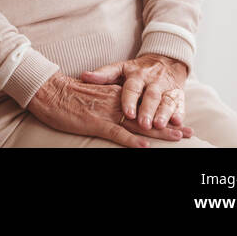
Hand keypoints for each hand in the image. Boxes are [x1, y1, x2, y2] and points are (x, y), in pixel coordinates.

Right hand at [26, 73, 192, 147]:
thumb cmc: (65, 94)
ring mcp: (106, 113)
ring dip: (159, 132)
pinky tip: (145, 145)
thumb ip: (105, 99)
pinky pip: (117, 133)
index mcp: (114, 94)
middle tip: (188, 132)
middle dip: (168, 124)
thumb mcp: (90, 93)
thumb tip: (117, 106)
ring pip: (138, 124)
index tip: (178, 120)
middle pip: (147, 114)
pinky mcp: (96, 122)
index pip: (143, 104)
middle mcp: (115, 102)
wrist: (48, 90)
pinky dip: (132, 140)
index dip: (162, 113)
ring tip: (178, 138)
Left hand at [80, 54, 189, 133]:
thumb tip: (84, 76)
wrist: (165, 61)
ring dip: (164, 113)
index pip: (132, 88)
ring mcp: (167, 88)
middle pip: (151, 96)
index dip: (130, 100)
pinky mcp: (179, 95)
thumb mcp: (120, 69)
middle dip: (148, 110)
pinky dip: (180, 112)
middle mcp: (152, 81)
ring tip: (159, 125)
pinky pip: (181, 104)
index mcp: (136, 75)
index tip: (127, 113)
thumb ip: (103, 74)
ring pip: (166, 101)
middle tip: (144, 124)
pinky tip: (178, 122)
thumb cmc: (136, 70)